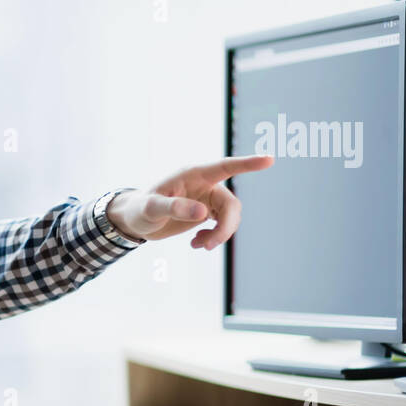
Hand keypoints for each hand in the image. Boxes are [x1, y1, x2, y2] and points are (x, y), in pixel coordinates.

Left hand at [105, 154, 273, 246]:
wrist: (136, 220)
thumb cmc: (140, 209)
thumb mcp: (152, 209)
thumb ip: (174, 207)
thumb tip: (202, 212)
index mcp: (193, 174)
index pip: (225, 166)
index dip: (247, 164)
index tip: (269, 160)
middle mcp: (204, 184)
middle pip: (231, 204)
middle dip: (226, 227)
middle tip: (208, 246)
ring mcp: (208, 198)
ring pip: (230, 217)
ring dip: (219, 235)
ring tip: (198, 245)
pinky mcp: (207, 212)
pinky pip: (223, 225)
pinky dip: (214, 237)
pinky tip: (197, 244)